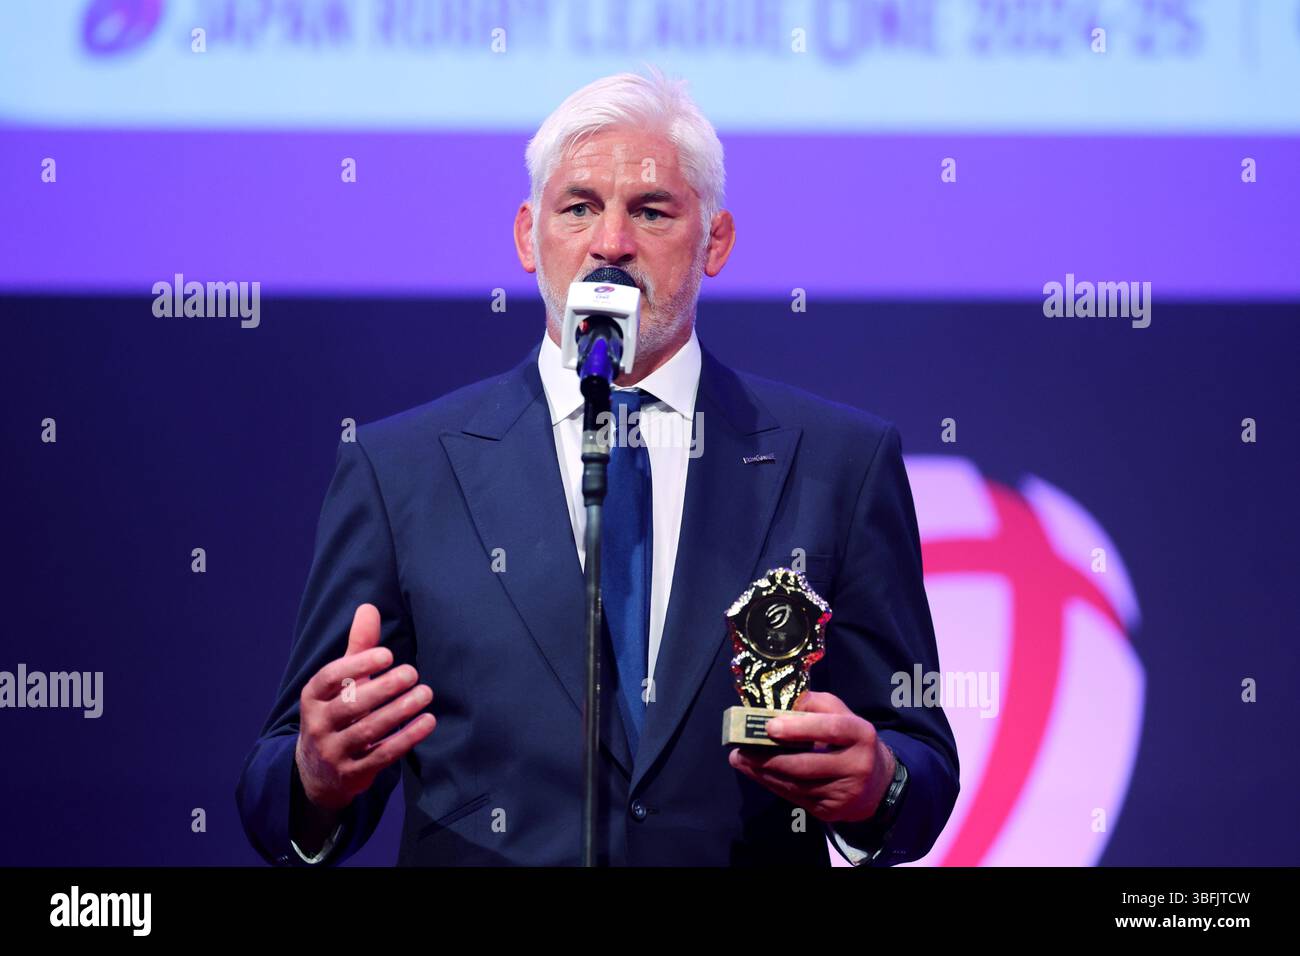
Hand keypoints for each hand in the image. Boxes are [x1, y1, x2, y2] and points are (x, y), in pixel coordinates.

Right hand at [294, 604, 435, 810]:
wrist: (317, 773)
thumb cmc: (337, 712)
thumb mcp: (341, 682)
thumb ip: (357, 647)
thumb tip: (369, 607)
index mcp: (312, 697)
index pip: (330, 677)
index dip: (357, 665)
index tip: (387, 655)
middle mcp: (318, 724)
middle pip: (351, 704)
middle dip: (384, 687)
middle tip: (413, 673)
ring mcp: (333, 751)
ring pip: (367, 730)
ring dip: (400, 711)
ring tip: (425, 693)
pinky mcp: (352, 773)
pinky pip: (382, 755)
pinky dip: (407, 738)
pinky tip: (428, 721)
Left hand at [728, 690, 894, 823]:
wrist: (878, 783)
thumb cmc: (850, 740)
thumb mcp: (841, 714)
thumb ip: (814, 704)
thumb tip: (779, 706)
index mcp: (861, 734)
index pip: (830, 729)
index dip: (799, 728)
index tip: (769, 727)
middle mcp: (857, 765)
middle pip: (806, 764)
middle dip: (768, 757)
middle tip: (740, 748)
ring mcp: (844, 793)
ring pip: (796, 784)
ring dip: (763, 773)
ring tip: (740, 760)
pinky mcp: (832, 812)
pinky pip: (796, 797)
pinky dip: (773, 785)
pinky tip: (757, 774)